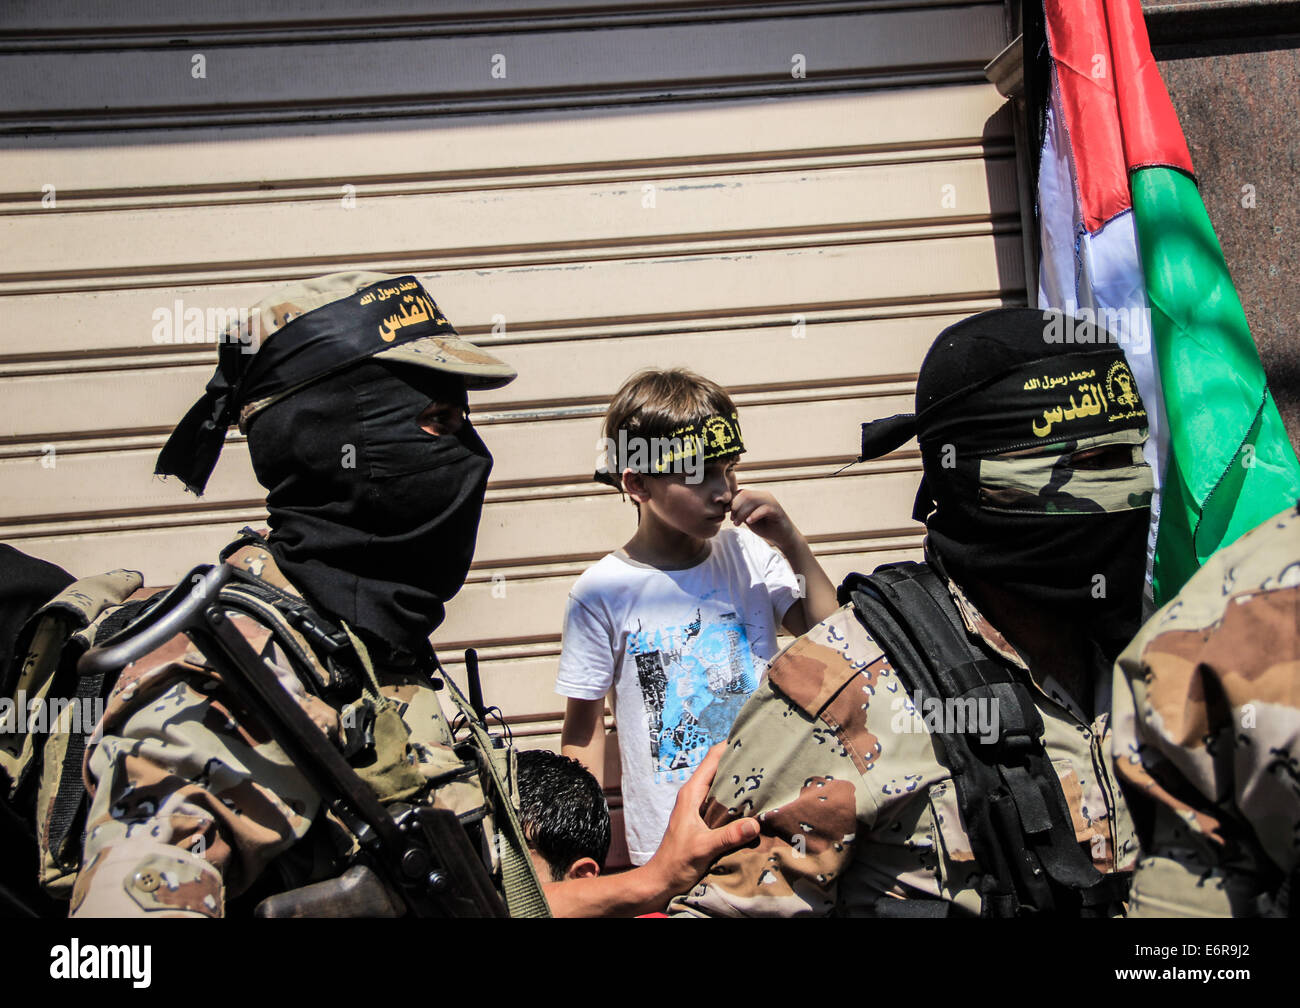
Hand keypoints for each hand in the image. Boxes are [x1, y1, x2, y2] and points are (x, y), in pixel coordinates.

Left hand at [642, 743, 759, 896]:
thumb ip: (728, 836)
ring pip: (721, 784)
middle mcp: (694, 795)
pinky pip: (722, 801)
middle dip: (740, 760)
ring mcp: (698, 807)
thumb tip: (756, 823)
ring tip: (765, 775)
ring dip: (739, 779)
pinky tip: (753, 803)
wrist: (661, 881)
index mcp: (691, 793)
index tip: (752, 738)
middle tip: (766, 757)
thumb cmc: (676, 863)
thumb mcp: (704, 848)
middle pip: (719, 768)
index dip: (730, 745)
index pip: (712, 758)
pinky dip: (737, 797)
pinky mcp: (703, 820)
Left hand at [730, 488, 797, 553]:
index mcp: (757, 496)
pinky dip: (754, 515)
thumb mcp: (748, 518)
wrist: (782, 537)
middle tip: (733, 520)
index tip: (725, 513)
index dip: (731, 501)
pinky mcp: (777, 510)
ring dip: (742, 513)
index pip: (740, 492)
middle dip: (735, 507)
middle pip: (745, 494)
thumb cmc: (764, 527)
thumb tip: (725, 507)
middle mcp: (764, 496)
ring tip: (738, 523)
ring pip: (752, 500)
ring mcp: (771, 502)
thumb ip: (740, 511)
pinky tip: (749, 522)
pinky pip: (763, 509)